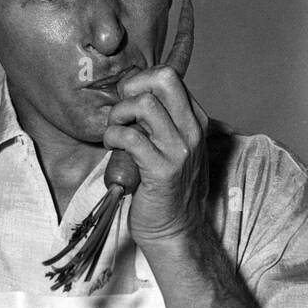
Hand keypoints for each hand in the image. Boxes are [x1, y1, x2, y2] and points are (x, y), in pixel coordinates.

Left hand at [103, 57, 209, 247]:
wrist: (175, 230)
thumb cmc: (167, 188)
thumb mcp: (173, 147)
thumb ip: (163, 121)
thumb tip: (135, 93)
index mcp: (195, 120)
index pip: (169, 76)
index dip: (140, 83)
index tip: (128, 102)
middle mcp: (192, 130)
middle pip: (163, 78)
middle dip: (132, 87)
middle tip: (121, 112)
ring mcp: (179, 150)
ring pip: (144, 104)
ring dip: (118, 115)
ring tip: (115, 133)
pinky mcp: (161, 170)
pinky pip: (129, 136)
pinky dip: (113, 137)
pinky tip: (112, 148)